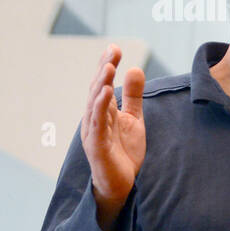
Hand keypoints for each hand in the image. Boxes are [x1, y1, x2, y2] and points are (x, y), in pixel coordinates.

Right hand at [82, 45, 145, 230]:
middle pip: (98, 89)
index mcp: (103, 110)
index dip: (107, 65)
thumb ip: (134, 96)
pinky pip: (97, 123)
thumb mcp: (134, 119)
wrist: (122, 183)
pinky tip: (108, 94)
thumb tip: (135, 68)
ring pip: (95, 103)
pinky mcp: (96, 145)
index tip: (115, 47)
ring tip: (109, 66)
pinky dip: (101, 107)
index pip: (103, 83)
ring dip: (101, 84)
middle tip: (113, 51)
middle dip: (104, 69)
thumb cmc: (124, 150)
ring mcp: (93, 131)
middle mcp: (94, 117)